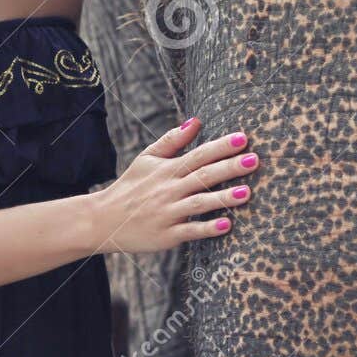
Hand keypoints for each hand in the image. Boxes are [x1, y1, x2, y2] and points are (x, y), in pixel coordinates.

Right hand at [88, 117, 257, 254]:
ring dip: (224, 198)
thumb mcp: (147, 158)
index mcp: (167, 169)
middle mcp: (169, 190)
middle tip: (255, 160)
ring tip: (247, 193)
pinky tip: (226, 225)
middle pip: (203, 176)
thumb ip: (172, 140)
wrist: (102, 220)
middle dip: (230, 168)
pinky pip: (189, 231)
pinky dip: (207, 229)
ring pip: (199, 203)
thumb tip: (196, 120)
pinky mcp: (166, 236)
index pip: (198, 154)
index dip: (221, 146)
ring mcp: (168, 213)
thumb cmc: (130, 186)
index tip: (243, 138)